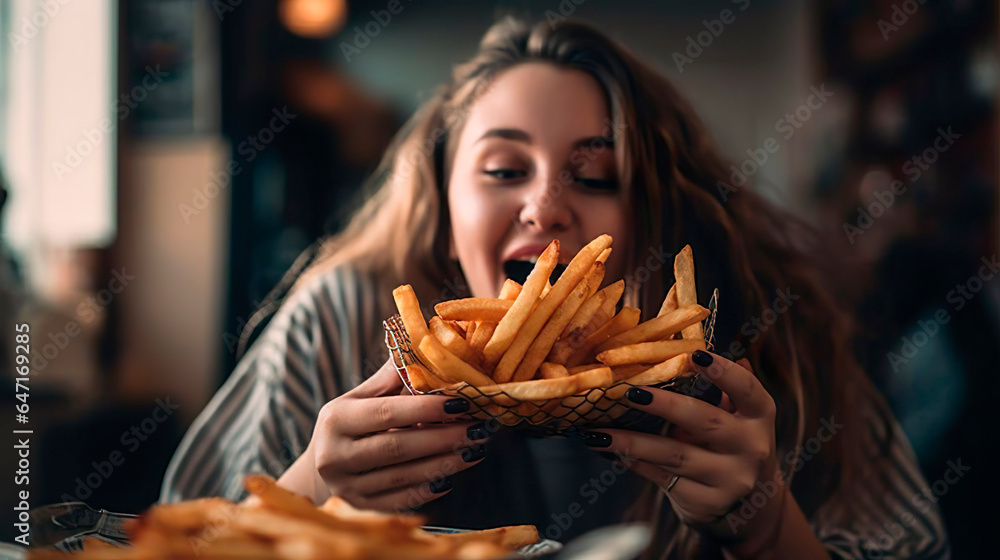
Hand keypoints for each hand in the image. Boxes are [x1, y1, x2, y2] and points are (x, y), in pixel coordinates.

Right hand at [309, 359, 488, 511]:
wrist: (322, 464)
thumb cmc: (353, 421)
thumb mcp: (364, 395)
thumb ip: (394, 375)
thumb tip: (429, 346)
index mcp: (335, 419)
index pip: (388, 412)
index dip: (427, 408)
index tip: (463, 402)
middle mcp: (334, 456)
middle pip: (397, 447)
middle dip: (443, 438)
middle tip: (478, 430)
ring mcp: (346, 486)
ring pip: (403, 476)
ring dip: (445, 463)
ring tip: (475, 449)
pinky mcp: (359, 508)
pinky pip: (400, 500)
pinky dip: (428, 489)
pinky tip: (451, 477)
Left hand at [584, 351, 785, 555]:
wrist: (750, 508)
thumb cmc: (733, 446)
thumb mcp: (739, 416)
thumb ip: (725, 385)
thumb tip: (699, 344)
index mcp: (760, 418)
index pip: (747, 390)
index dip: (723, 372)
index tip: (694, 354)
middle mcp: (751, 449)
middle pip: (704, 422)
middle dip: (664, 406)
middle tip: (630, 392)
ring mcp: (730, 480)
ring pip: (674, 455)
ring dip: (632, 442)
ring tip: (598, 431)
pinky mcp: (706, 502)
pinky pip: (661, 477)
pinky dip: (632, 462)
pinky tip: (608, 449)